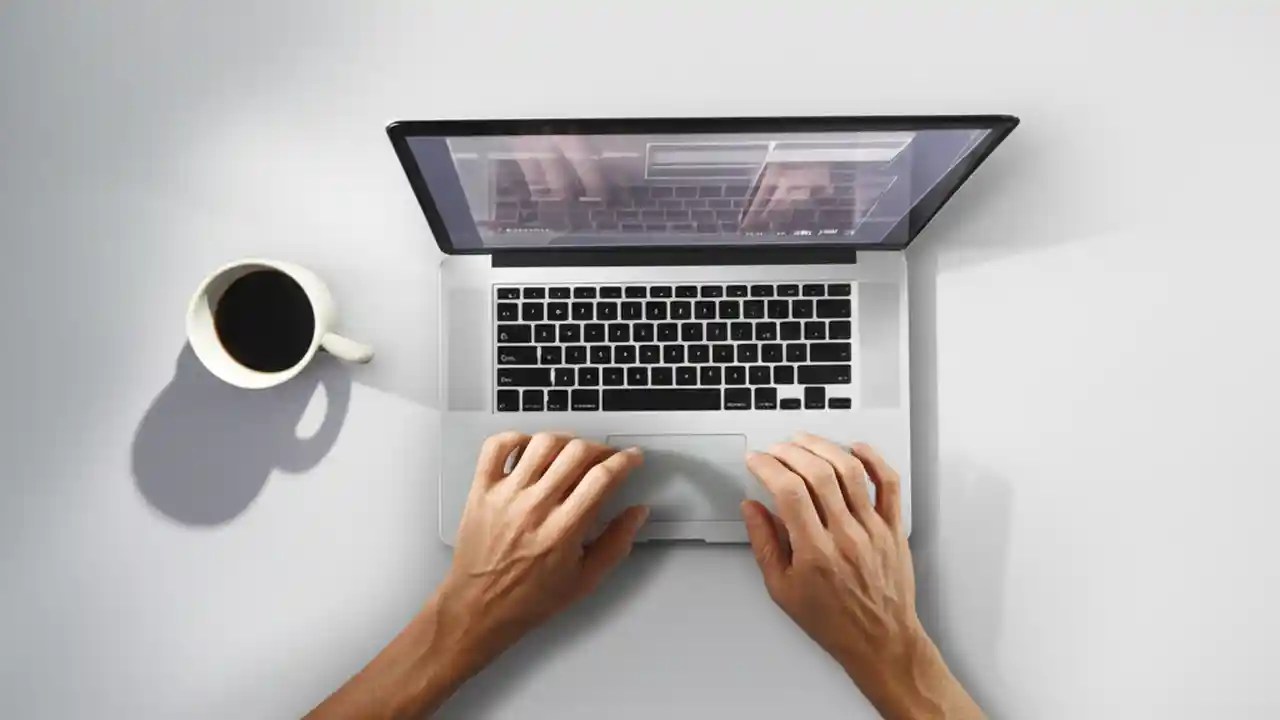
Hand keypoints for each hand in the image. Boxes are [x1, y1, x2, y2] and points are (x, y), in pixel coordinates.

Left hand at [306, 432, 647, 719]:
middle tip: (605, 458)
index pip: (602, 478)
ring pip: (542, 443)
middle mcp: (534, 508)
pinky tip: (530, 449)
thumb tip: (637, 513)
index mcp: (563, 531)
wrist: (478, 608)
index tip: (631, 458)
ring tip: (572, 452)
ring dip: (565, 441)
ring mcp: (505, 495)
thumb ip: (616, 543)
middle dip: (600, 449)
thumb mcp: (585, 580)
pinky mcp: (482, 490)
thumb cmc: (528, 599)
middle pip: (576, 453)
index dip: (624, 461)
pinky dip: (516, 438)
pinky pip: (497, 446)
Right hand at [741, 434, 980, 719]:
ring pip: (850, 471)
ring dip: (824, 447)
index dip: (767, 467)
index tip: (756, 460)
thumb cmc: (832, 620)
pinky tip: (855, 448)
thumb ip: (765, 544)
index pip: (788, 492)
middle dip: (790, 452)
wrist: (879, 640)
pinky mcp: (893, 527)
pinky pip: (889, 484)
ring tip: (804, 441)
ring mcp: (872, 529)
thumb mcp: (782, 589)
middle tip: (775, 449)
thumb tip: (752, 508)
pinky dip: (874, 458)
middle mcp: (845, 536)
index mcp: (814, 553)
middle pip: (817, 474)